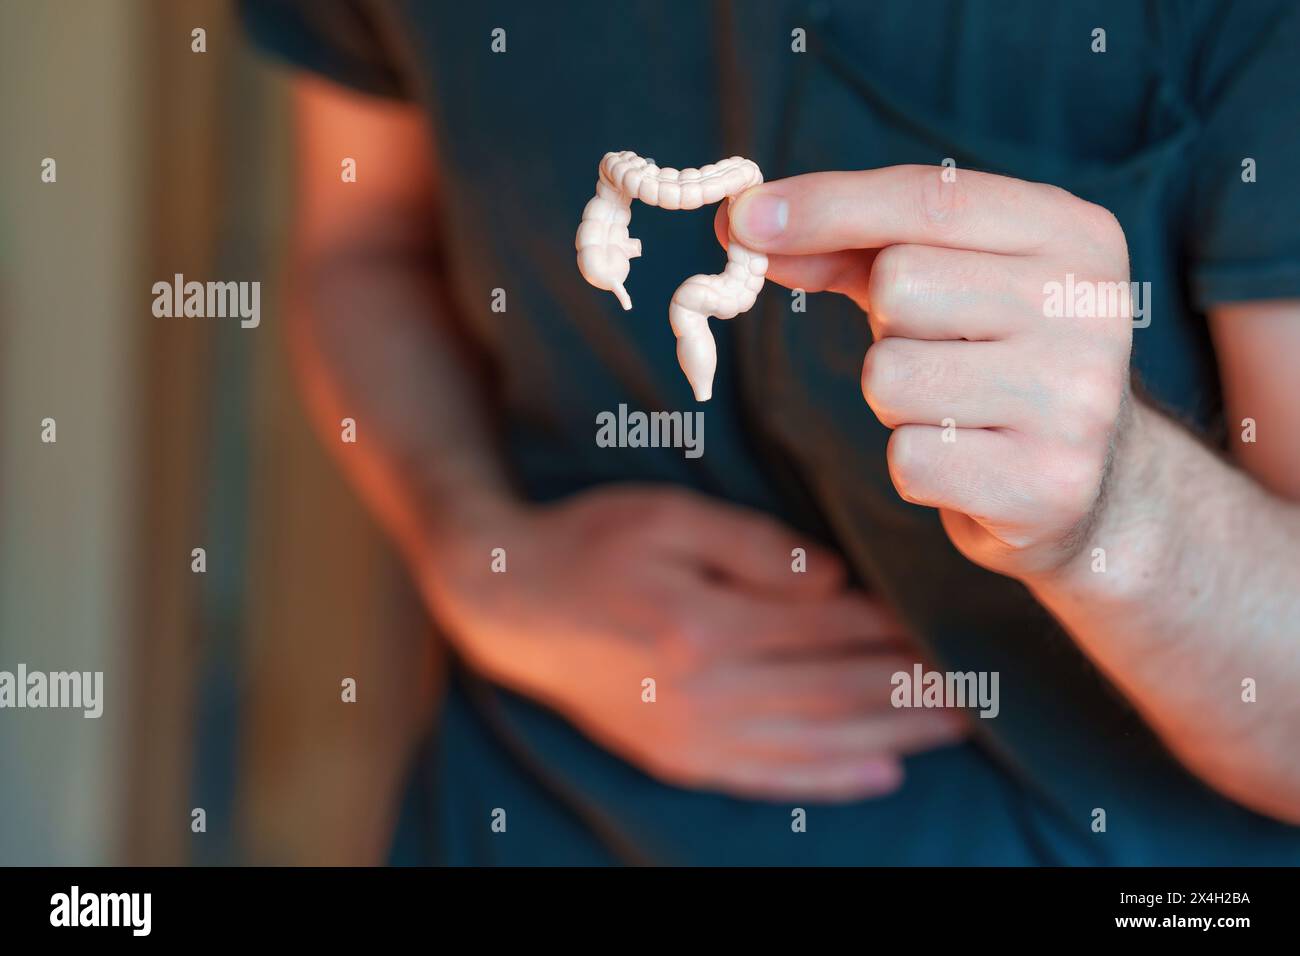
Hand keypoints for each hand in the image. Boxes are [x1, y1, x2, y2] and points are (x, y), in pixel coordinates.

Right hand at [417, 484, 966, 802]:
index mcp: (707, 626)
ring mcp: (691, 735)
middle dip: (917, 689)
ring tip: (959, 730)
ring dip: (895, 737)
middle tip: (988, 688)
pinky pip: (769, 780)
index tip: (954, 626)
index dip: (897, 629)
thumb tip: (835, 581)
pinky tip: (879, 774)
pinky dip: (830, 780)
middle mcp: (706, 693)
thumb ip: (754, 547)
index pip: (830, 630)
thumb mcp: (667, 515)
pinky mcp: (677, 757)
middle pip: (837, 692)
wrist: (509, 603)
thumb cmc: (591, 542)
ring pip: (817, 743)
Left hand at [720, 165, 1132, 579]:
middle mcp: (1090, 308)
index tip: (742, 218)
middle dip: (888, 327)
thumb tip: (742, 225)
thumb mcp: (943, 283)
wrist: (1090, 489)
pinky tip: (967, 461)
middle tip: (940, 354)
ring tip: (956, 409)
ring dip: (896, 401)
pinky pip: (908, 458)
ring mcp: (1077, 400)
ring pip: (892, 377)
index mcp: (1074, 235)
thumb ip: (850, 246)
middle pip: (901, 286)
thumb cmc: (992, 362)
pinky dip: (915, 463)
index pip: (931, 197)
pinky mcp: (1047, 485)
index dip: (827, 205)